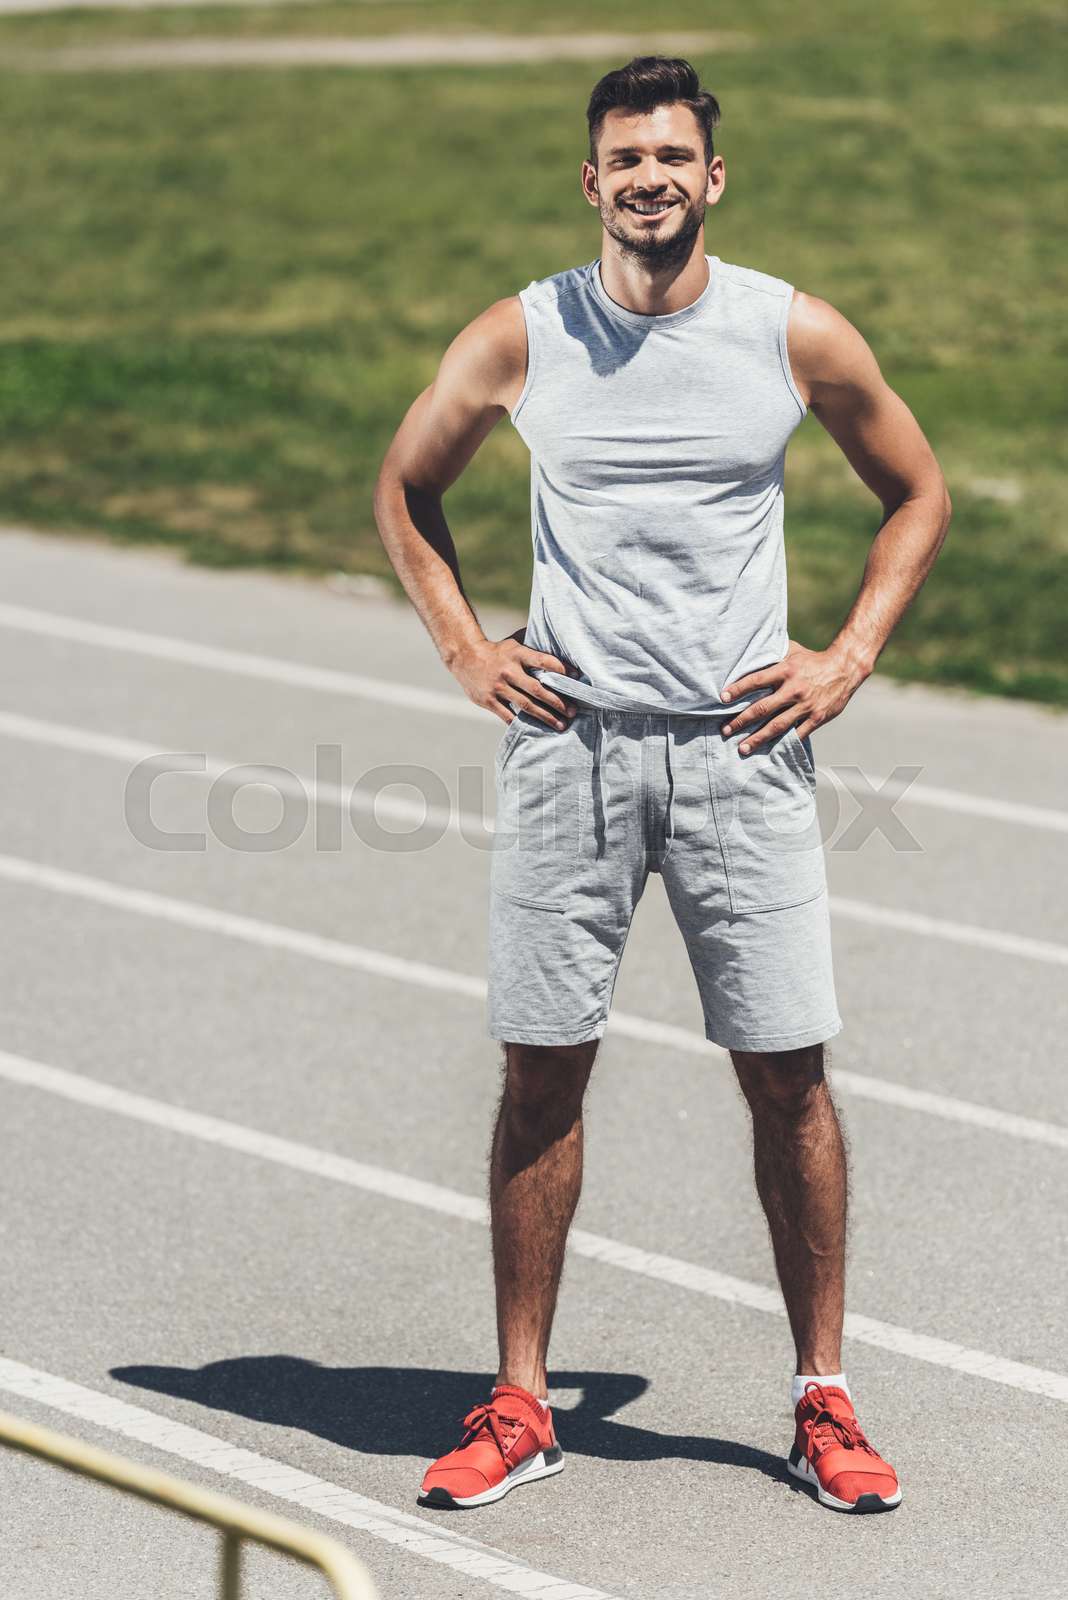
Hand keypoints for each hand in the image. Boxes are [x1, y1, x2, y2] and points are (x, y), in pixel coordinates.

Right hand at [452, 629, 580, 728]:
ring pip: (526, 705)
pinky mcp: (488, 700)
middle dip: (557, 702)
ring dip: (545, 717)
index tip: (577, 678)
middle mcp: (508, 670)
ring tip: (561, 725)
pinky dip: (523, 723)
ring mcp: (497, 687)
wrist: (464, 656)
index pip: (543, 661)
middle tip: (573, 711)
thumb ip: (533, 642)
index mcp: (517, 654)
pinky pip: (508, 716)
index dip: (561, 669)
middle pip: (537, 689)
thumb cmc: (497, 651)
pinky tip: (537, 730)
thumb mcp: (514, 642)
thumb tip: (558, 638)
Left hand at [719, 639, 866, 751]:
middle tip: (725, 730)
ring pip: (778, 726)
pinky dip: (783, 743)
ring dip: (758, 738)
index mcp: (786, 670)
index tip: (723, 699)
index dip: (738, 689)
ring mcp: (806, 705)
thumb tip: (747, 652)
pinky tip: (770, 751)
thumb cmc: (812, 659)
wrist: (845, 667)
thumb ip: (772, 655)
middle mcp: (794, 688)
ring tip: (743, 748)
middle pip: (763, 708)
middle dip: (741, 721)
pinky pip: (798, 733)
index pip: (756, 680)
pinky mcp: (817, 717)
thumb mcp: (792, 651)